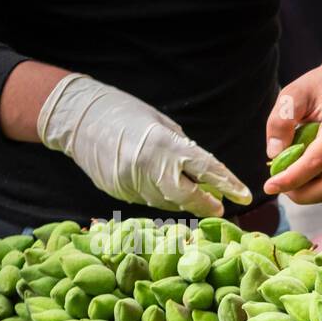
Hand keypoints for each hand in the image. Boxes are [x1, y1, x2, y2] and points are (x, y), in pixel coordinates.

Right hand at [37, 74, 250, 216]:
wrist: (77, 116)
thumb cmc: (126, 113)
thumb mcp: (162, 124)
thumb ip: (184, 150)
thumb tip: (204, 175)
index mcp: (165, 145)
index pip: (206, 170)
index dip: (228, 185)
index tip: (245, 197)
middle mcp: (149, 167)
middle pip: (187, 197)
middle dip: (206, 204)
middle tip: (219, 207)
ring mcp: (131, 183)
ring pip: (167, 202)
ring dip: (183, 200)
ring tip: (192, 195)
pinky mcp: (117, 191)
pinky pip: (146, 199)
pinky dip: (159, 196)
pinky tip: (160, 187)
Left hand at [263, 58, 321, 203]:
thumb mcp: (296, 92)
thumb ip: (281, 119)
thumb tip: (274, 154)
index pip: (315, 163)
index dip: (290, 179)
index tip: (269, 186)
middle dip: (301, 193)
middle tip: (278, 186)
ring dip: (310, 193)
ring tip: (289, 181)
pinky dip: (320, 187)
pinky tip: (304, 175)